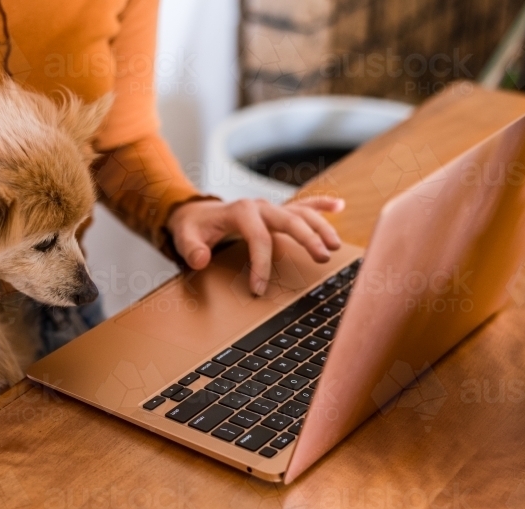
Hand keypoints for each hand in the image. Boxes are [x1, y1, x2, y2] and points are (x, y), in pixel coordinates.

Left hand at [166, 196, 344, 294]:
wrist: (194, 212)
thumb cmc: (193, 226)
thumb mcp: (185, 237)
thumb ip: (190, 249)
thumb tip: (201, 260)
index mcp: (241, 211)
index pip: (258, 238)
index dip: (261, 264)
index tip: (259, 289)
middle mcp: (260, 206)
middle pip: (290, 220)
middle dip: (307, 238)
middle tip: (322, 258)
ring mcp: (271, 208)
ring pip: (302, 213)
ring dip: (320, 227)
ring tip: (335, 246)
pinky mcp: (276, 212)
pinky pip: (303, 205)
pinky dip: (321, 204)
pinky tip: (339, 205)